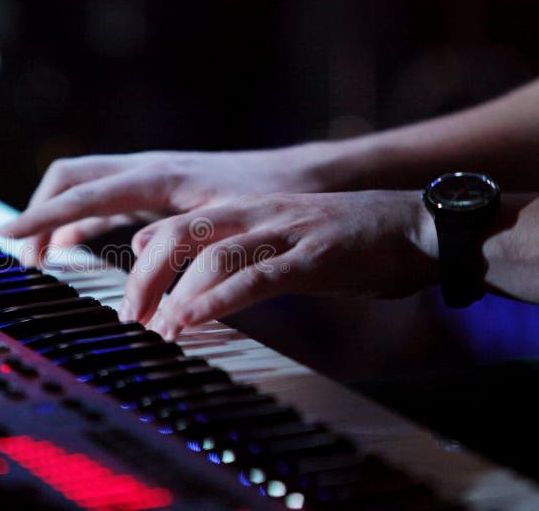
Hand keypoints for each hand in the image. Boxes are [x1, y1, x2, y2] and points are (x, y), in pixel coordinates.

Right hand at [0, 144, 344, 262]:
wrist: (295, 177)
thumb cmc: (267, 198)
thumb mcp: (227, 220)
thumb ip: (183, 239)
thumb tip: (140, 263)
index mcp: (154, 175)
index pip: (82, 192)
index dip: (41, 216)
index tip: (7, 237)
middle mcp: (143, 169)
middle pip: (70, 179)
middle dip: (39, 212)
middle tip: (23, 256)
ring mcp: (146, 178)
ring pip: (83, 189)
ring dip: (56, 217)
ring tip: (39, 258)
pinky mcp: (154, 191)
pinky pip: (103, 202)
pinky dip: (79, 222)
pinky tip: (71, 246)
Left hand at [121, 191, 437, 339]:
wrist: (414, 226)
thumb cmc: (342, 240)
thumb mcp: (278, 239)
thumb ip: (234, 251)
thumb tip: (192, 276)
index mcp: (242, 209)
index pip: (172, 226)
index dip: (139, 261)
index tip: (126, 300)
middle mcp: (254, 213)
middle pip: (177, 236)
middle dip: (143, 279)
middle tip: (129, 320)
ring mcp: (283, 231)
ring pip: (210, 253)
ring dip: (174, 294)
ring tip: (155, 330)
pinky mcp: (313, 255)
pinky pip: (256, 276)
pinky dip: (217, 300)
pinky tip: (190, 321)